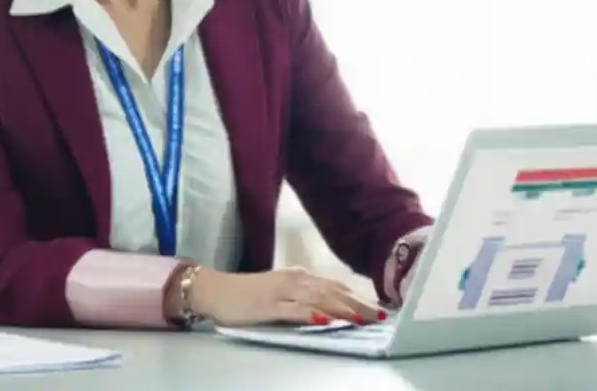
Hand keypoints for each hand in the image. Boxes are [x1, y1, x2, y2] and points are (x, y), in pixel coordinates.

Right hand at [189, 267, 386, 326]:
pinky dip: (310, 314)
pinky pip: (292, 310)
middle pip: (333, 292)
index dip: (360, 296)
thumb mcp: (283, 293)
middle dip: (359, 304)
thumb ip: (306, 298)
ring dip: (341, 309)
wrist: (215, 290)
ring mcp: (281, 292)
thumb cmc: (249, 294)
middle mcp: (294, 280)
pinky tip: (323, 320)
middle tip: (381, 316)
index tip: (381, 307)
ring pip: (318, 299)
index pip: (336, 286)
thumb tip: (334, 310)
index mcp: (300, 277)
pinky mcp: (267, 306)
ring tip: (362, 318)